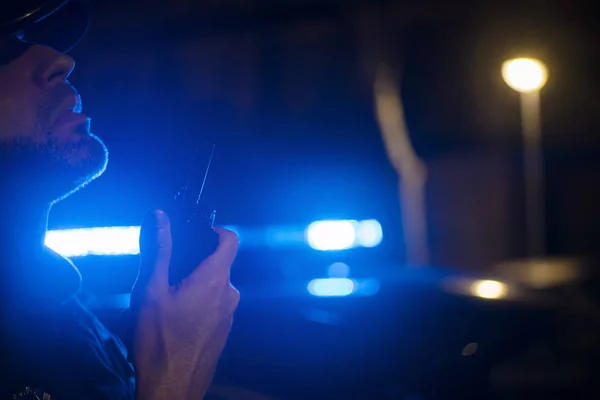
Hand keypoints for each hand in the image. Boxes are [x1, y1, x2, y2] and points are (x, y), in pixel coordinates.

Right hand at [130, 209, 239, 399]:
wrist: (171, 390)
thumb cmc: (159, 343)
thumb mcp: (150, 291)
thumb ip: (158, 250)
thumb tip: (158, 216)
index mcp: (215, 280)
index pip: (229, 239)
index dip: (213, 230)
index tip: (192, 232)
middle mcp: (228, 295)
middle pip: (218, 262)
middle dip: (192, 260)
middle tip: (164, 271)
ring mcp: (228, 316)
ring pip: (213, 285)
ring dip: (192, 283)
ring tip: (163, 298)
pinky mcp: (222, 331)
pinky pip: (212, 305)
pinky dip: (196, 302)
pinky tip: (173, 319)